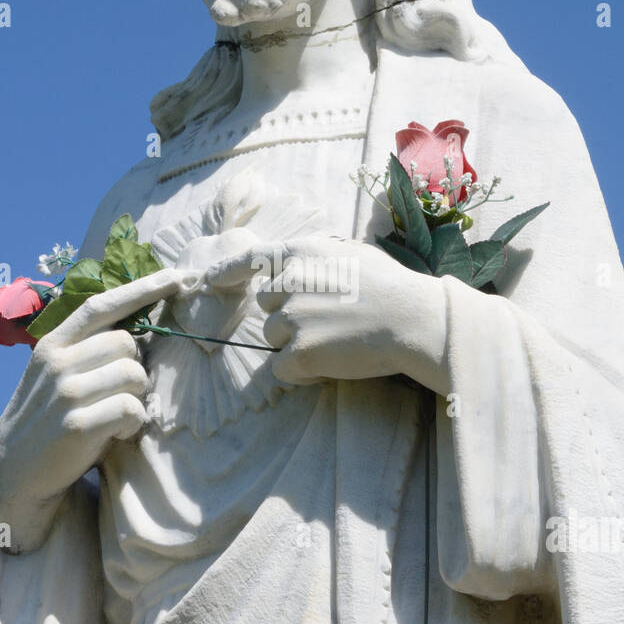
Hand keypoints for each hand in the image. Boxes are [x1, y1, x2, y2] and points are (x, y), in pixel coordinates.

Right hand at [0, 270, 183, 551]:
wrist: (17, 470)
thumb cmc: (52, 417)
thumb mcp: (58, 374)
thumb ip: (88, 349)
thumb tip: (140, 329)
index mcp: (53, 344)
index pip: (100, 305)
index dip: (141, 288)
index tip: (177, 277)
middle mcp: (57, 363)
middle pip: (127, 343)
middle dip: (136, 369)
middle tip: (120, 394)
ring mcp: (65, 393)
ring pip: (134, 375)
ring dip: (137, 398)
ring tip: (117, 416)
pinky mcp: (77, 425)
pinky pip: (132, 409)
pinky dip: (134, 423)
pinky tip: (117, 433)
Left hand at [206, 235, 447, 388]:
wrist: (412, 319)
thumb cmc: (391, 287)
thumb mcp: (351, 252)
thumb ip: (317, 257)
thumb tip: (294, 268)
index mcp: (301, 252)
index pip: (252, 258)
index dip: (228, 271)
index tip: (210, 280)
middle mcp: (289, 281)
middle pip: (267, 307)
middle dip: (289, 317)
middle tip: (328, 322)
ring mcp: (292, 318)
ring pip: (273, 338)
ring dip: (296, 344)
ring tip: (335, 342)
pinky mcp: (299, 352)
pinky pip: (281, 369)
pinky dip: (301, 372)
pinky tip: (330, 364)